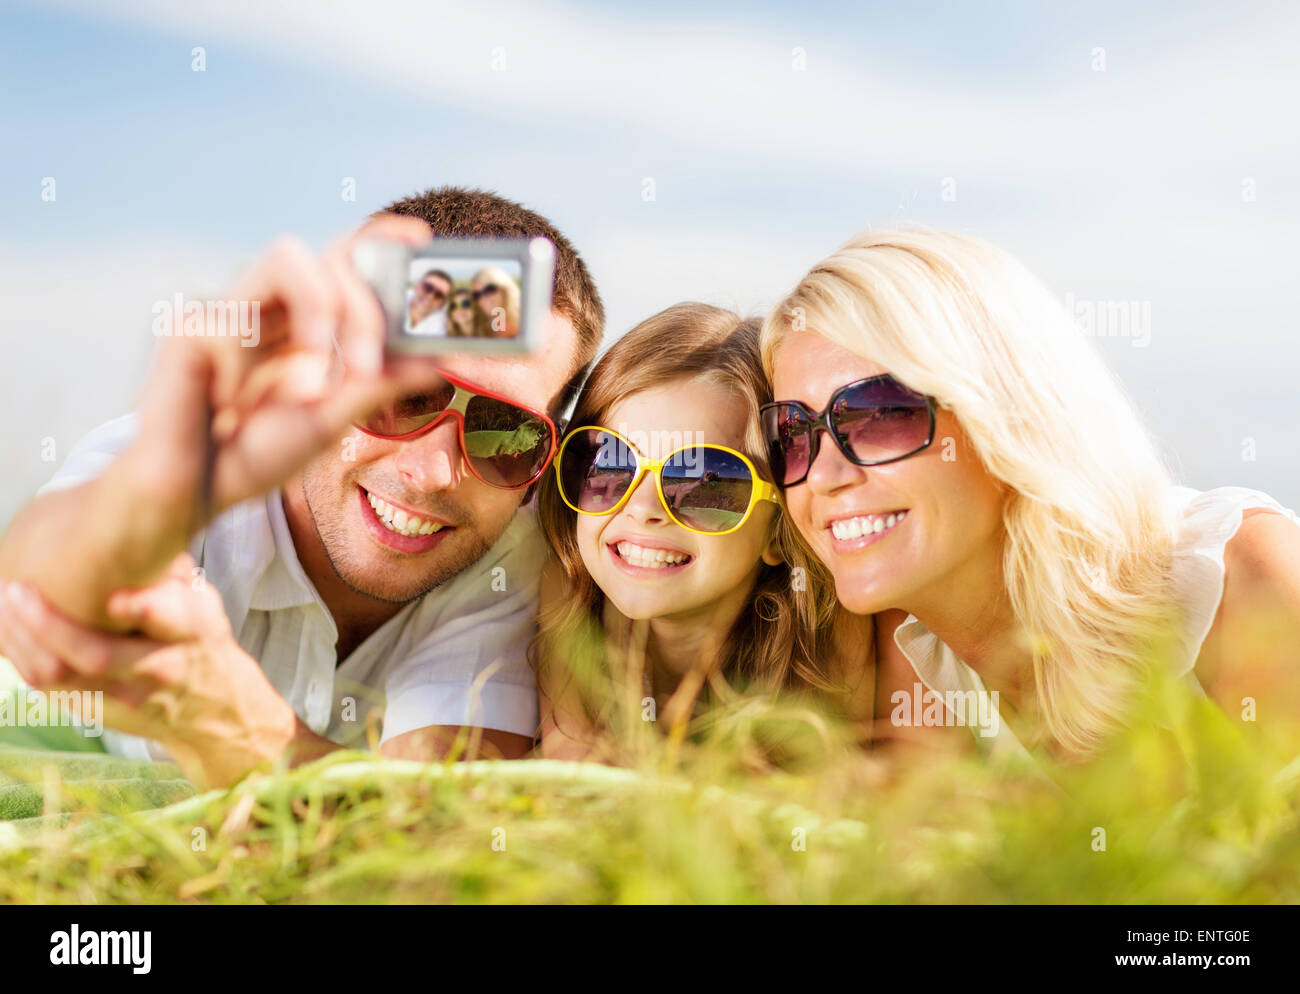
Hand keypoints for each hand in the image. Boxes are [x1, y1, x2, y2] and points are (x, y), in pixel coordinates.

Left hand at [0, 557, 300, 788]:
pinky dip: (22, 656)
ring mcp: (126, 696)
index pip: (174, 622)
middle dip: (50, 624)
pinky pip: (47, 689)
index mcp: (192, 634)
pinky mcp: (99, 712)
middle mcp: (158, 668)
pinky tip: (8, 630)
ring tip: (4, 605)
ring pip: (61, 677)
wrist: (215, 712)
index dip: (146, 609)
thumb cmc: (203, 647)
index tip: (119, 598)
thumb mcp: (205, 605)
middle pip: (98, 656)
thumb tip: (139, 530)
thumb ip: (170, 575)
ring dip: (24, 641)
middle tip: (17, 591)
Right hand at [134, 213, 437, 523]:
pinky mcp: (191, 324)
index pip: (345, 259)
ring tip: (312, 383)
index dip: (379, 238)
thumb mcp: (332, 418)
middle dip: (363, 307)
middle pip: (330, 257)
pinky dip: (249, 370)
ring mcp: (231, 308)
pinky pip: (238, 318)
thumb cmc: (257, 452)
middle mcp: (271, 304)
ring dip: (317, 313)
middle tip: (367, 368)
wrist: (194, 493)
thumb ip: (380, 385)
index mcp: (305, 321)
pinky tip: (237, 406)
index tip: (421, 237)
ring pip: (288, 258)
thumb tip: (439, 359)